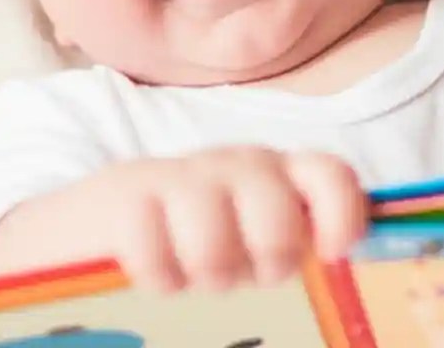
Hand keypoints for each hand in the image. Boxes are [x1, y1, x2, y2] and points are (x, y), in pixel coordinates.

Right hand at [85, 147, 365, 291]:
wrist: (100, 222)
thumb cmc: (196, 243)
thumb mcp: (254, 242)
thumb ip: (297, 244)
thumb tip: (343, 272)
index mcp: (281, 177)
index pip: (329, 174)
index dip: (341, 213)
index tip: (330, 255)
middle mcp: (239, 166)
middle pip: (274, 206)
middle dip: (266, 256)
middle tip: (246, 274)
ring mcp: (182, 175)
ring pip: (213, 237)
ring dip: (208, 270)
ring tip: (197, 277)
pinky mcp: (127, 192)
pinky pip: (151, 243)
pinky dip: (157, 275)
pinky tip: (157, 277)